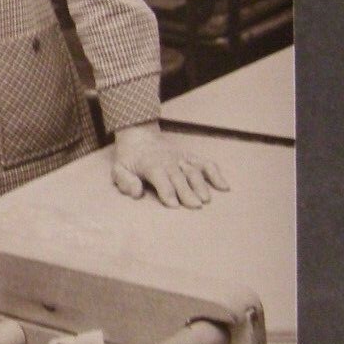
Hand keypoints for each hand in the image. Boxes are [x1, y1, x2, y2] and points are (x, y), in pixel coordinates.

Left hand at [111, 122, 229, 208]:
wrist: (139, 137)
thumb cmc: (129, 159)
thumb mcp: (118, 169)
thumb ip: (125, 181)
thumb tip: (136, 193)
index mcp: (150, 164)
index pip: (160, 177)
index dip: (166, 191)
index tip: (173, 204)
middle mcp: (168, 161)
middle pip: (179, 177)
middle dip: (186, 191)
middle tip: (194, 206)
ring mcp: (181, 159)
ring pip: (194, 171)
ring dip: (200, 184)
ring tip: (206, 200)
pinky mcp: (190, 158)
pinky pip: (206, 164)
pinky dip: (216, 174)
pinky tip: (224, 187)